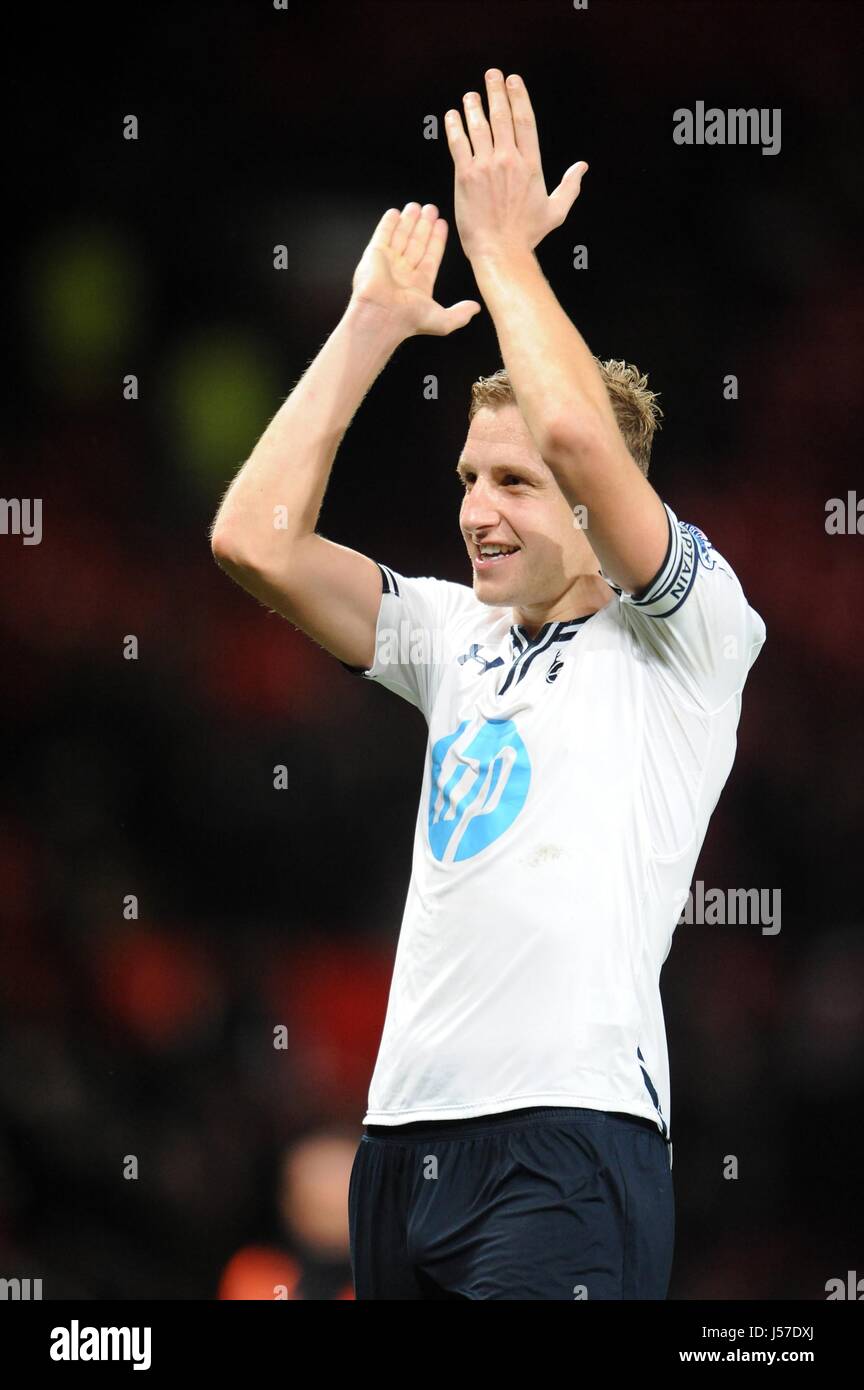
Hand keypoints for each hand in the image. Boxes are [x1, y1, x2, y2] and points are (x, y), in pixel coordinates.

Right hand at [351, 202, 480, 336]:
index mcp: (419, 284)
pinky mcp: (374, 254)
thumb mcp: (443, 321)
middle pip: (417, 242)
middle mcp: (404, 272)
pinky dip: (388, 223)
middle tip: (431, 209)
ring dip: (409, 221)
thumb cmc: (408, 321)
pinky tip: (395, 213)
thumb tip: (476, 309)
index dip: (437, 240)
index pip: (431, 255)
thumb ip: (460, 314)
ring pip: (402, 236)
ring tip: (416, 206)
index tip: (442, 224)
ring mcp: (389, 262)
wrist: (382, 316)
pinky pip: (383, 234)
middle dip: (424, 226)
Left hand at [445, 70, 587, 260]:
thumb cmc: (526, 235)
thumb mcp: (555, 211)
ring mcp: (485, 166)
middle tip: (492, 75)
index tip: (514, 82)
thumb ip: (570, 186)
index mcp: (531, 165)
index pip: (525, 121)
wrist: (500, 251)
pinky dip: (454, 126)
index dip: (519, 97)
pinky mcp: (465, 176)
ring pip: (479, 126)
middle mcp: (508, 160)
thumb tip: (582, 168)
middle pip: (502, 116)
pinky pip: (458, 143)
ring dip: (474, 106)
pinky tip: (452, 115)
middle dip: (497, 92)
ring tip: (471, 95)